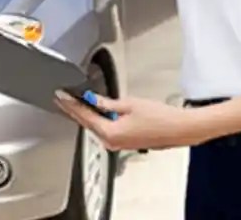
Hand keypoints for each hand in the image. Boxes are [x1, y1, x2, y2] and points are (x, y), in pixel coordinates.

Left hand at [53, 91, 211, 151]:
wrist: (180, 129)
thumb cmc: (160, 118)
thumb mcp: (129, 104)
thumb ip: (107, 103)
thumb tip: (92, 100)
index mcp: (110, 133)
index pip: (84, 116)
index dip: (71, 104)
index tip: (61, 96)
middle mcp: (112, 142)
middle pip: (87, 123)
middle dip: (74, 110)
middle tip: (62, 98)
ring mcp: (118, 144)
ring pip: (96, 127)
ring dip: (85, 115)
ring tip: (73, 103)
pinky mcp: (126, 142)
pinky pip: (106, 130)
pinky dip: (98, 120)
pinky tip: (95, 112)